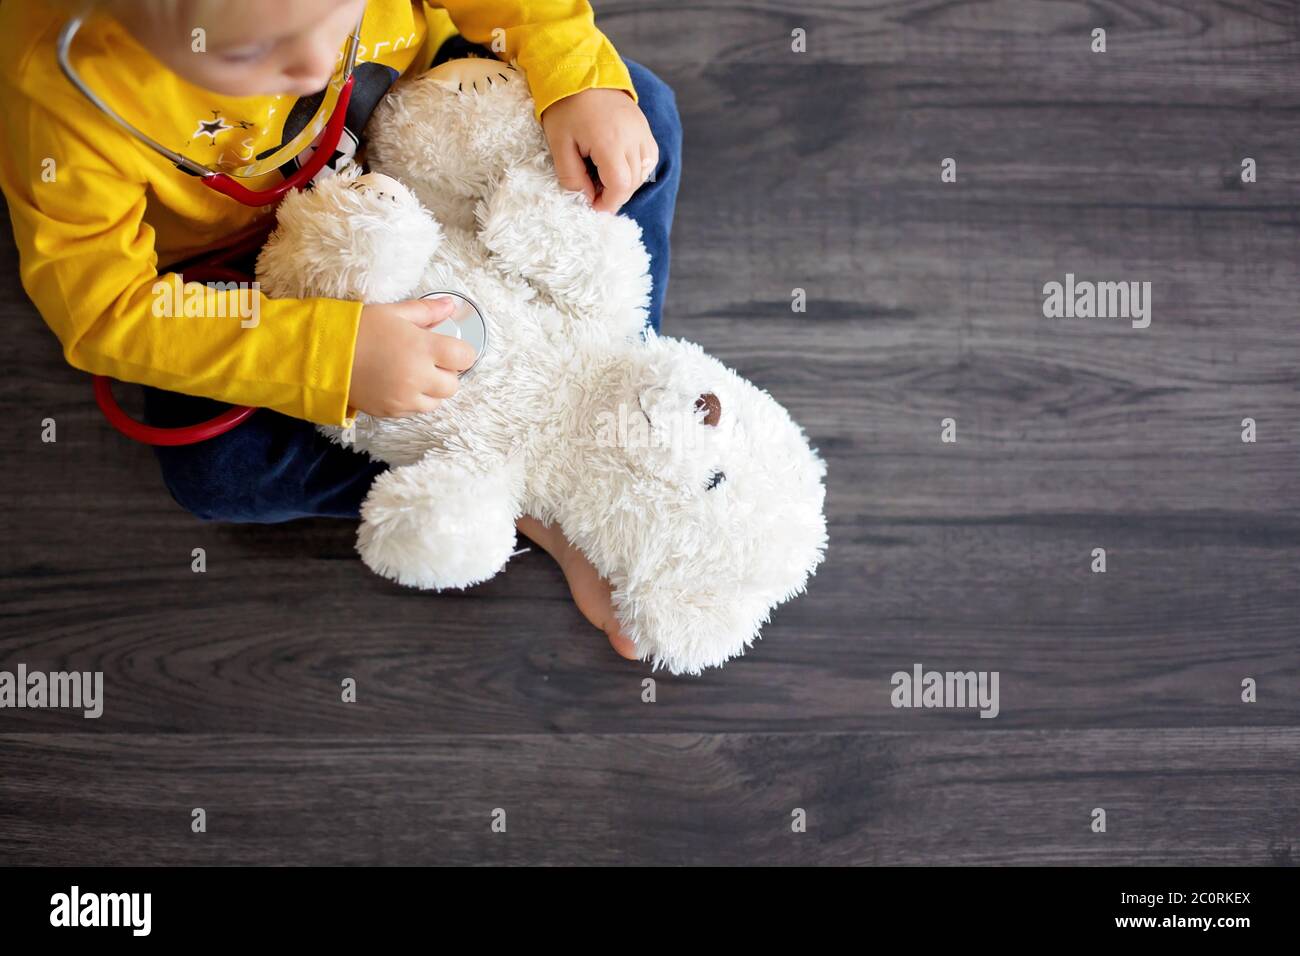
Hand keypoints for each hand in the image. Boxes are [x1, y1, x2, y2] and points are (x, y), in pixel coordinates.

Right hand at [348, 297, 476, 417]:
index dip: (460, 352)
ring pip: (436, 402)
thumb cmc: (357, 329)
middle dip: (446, 373)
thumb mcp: (393, 312)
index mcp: (423, 348)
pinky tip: (397, 384)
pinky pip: (414, 411)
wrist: (322, 356)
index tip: (449, 347)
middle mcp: (418, 377)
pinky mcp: (391, 412)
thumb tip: (449, 307)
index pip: (464, 357)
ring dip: (431, 390)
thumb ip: (426, 311)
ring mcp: (404, 399)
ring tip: (411, 373)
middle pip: (453, 385)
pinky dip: (412, 400)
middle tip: (428, 360)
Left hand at [541, 87, 657, 212]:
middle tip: (593, 193)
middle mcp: (632, 137)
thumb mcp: (559, 145)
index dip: (607, 203)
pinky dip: (637, 169)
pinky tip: (618, 166)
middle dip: (614, 195)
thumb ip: (572, 177)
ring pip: (644, 172)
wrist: (580, 70)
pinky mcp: (644, 126)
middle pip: (633, 183)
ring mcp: (642, 130)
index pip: (619, 187)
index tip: (592, 207)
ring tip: (602, 178)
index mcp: (610, 142)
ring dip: (626, 183)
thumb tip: (586, 199)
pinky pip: (649, 158)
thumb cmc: (565, 107)